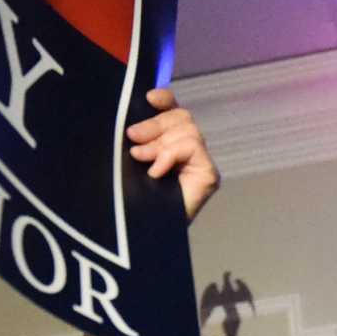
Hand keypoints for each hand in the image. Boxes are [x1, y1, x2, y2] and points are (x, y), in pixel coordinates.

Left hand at [127, 88, 218, 222]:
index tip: (148, 98)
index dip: (164, 99)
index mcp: (168, 143)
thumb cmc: (131, 203)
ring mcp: (200, 163)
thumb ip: (136, 140)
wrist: (140, 237)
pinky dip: (171, 155)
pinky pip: (192, 147)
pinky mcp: (208, 174)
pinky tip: (156, 172)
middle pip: (180, 117)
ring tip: (141, 159)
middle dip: (154, 123)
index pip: (173, 110)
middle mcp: (187, 151)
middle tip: (131, 137)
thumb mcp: (128, 163)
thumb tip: (131, 124)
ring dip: (160, 143)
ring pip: (188, 130)